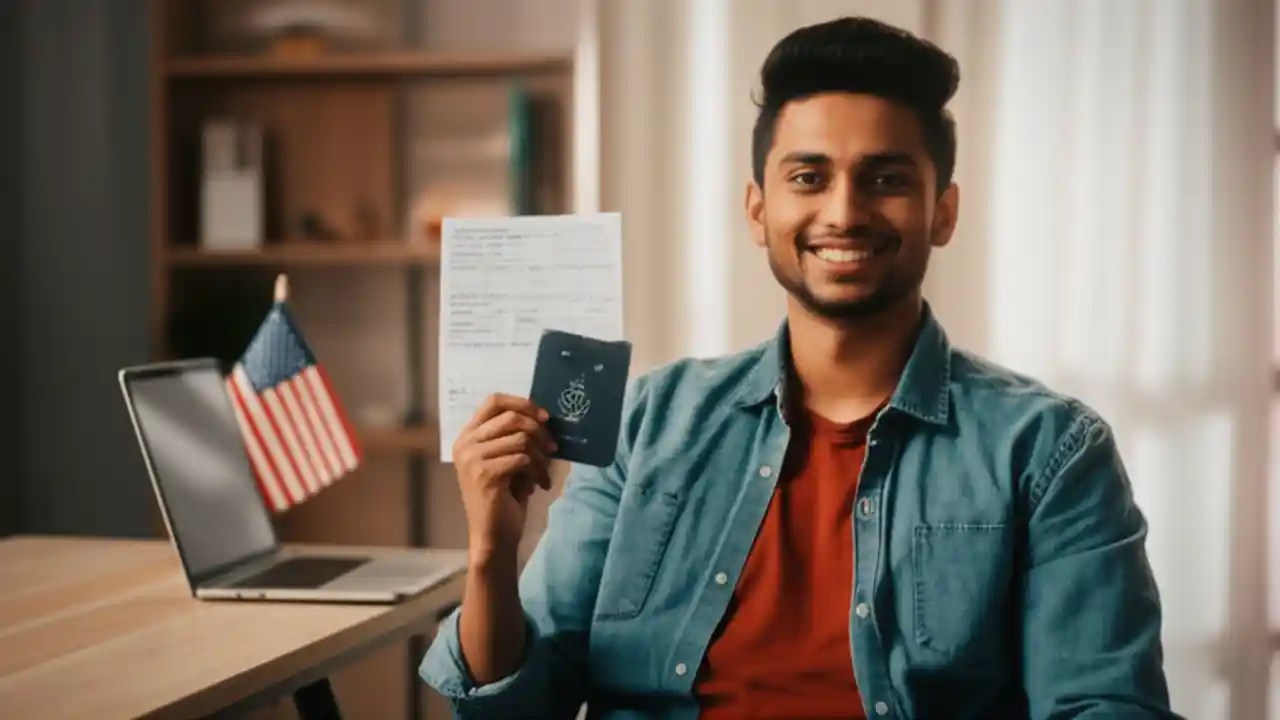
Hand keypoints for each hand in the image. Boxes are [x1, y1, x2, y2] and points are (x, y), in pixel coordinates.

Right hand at [452, 393, 556, 565]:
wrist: (494, 536)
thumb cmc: (504, 498)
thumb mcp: (508, 459)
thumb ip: (515, 436)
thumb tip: (544, 415)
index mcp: (467, 436)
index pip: (494, 401)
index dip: (523, 403)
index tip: (545, 417)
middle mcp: (465, 444)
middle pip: (511, 417)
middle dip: (539, 431)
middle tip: (553, 449)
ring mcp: (471, 459)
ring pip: (521, 438)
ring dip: (541, 456)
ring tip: (544, 473)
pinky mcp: (484, 474)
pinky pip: (522, 458)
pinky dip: (538, 471)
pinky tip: (540, 485)